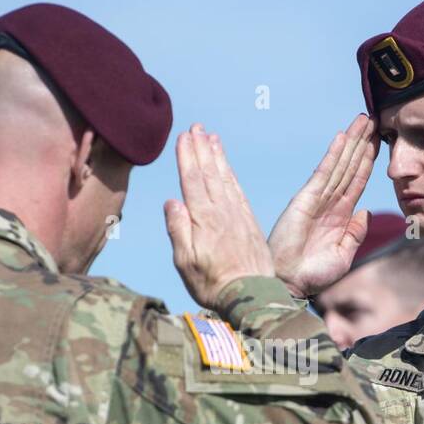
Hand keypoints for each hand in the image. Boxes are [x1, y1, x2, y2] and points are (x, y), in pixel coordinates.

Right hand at [164, 125, 274, 309]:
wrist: (251, 297)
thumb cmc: (212, 285)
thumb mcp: (185, 263)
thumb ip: (178, 230)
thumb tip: (172, 201)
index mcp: (203, 219)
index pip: (192, 180)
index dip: (187, 156)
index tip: (184, 136)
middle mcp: (222, 212)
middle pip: (209, 173)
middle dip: (201, 148)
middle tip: (197, 127)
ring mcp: (238, 216)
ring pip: (225, 179)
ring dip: (217, 157)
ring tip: (212, 137)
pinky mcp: (249, 223)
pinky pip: (238, 192)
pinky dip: (231, 176)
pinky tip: (227, 168)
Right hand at [267, 114, 378, 298]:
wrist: (291, 282)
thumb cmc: (314, 274)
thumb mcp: (343, 254)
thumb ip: (355, 233)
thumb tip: (366, 211)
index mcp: (341, 216)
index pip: (357, 181)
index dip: (368, 161)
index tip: (379, 141)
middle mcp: (330, 203)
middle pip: (350, 167)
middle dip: (361, 144)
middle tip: (373, 120)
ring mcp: (317, 199)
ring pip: (339, 164)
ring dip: (351, 142)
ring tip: (362, 121)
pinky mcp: (305, 199)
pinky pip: (324, 173)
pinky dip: (333, 155)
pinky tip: (342, 138)